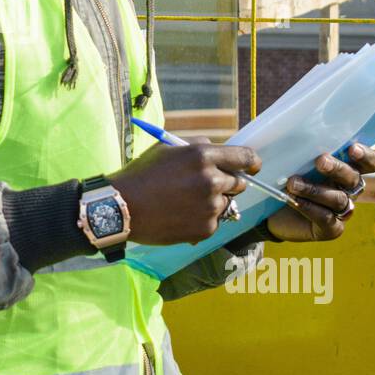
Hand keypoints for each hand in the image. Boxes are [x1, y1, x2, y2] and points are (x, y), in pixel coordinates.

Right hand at [107, 137, 261, 245]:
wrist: (122, 208)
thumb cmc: (141, 175)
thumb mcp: (166, 148)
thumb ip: (196, 146)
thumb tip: (217, 149)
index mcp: (203, 156)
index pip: (245, 157)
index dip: (252, 162)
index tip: (253, 166)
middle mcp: (211, 181)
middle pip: (239, 182)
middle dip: (227, 183)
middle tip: (204, 187)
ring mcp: (210, 207)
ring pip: (227, 203)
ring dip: (214, 202)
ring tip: (186, 203)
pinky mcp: (205, 229)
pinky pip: (215, 221)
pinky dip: (203, 219)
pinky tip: (181, 216)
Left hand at [265, 142, 374, 240]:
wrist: (269, 212)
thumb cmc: (284, 177)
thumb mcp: (288, 159)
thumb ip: (292, 145)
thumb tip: (280, 130)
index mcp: (346, 167)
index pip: (369, 162)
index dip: (366, 156)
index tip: (352, 148)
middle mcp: (348, 189)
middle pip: (354, 178)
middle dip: (338, 168)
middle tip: (320, 161)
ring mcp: (341, 210)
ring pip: (339, 199)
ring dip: (316, 190)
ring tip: (292, 183)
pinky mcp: (331, 228)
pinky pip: (326, 218)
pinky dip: (310, 208)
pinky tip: (294, 200)